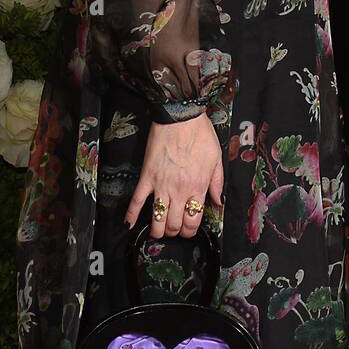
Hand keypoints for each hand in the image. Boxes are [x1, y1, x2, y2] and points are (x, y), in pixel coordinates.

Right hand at [125, 111, 223, 237]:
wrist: (180, 116)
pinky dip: (131, 215)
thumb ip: (217, 184)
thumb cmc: (201, 134)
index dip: (190, 231)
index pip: (193, 221)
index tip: (189, 229)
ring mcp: (161, 185)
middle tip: (175, 228)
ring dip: (157, 230)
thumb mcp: (216, 158)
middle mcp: (179, 190)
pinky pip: (136, 201)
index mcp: (197, 187)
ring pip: (157, 219)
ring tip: (158, 230)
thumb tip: (218, 203)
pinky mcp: (146, 177)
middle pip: (174, 224)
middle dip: (175, 232)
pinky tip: (129, 225)